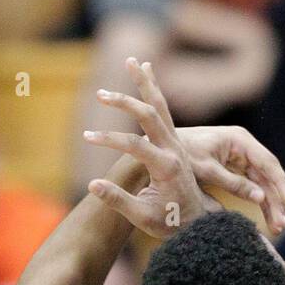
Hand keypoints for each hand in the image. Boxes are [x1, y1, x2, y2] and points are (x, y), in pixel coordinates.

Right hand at [83, 57, 204, 237]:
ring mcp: (177, 143)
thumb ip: (118, 200)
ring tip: (132, 60)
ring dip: (145, 82)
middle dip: (125, 103)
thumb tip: (92, 184)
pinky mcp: (175, 141)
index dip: (109, 140)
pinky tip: (146, 70)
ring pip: (161, 106)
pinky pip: (164, 110)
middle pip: (150, 115)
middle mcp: (175, 150)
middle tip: (102, 94)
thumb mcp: (143, 218)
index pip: (134, 145)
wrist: (197, 223)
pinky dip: (154, 89)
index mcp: (168, 167)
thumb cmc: (170, 223)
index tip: (87, 137)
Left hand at [177, 125, 284, 234]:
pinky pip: (253, 185)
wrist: (162, 148)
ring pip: (263, 182)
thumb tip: (260, 198)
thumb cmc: (182, 154)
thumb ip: (233, 184)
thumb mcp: (207, 170)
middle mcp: (244, 146)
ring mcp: (241, 156)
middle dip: (277, 200)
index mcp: (239, 140)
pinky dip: (259, 201)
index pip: (267, 163)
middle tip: (282, 224)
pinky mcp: (236, 167)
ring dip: (271, 204)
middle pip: (268, 175)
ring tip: (277, 227)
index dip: (280, 183)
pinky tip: (267, 217)